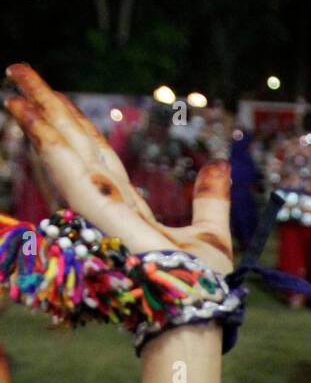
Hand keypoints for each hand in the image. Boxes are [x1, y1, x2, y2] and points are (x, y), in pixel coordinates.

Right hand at [5, 63, 231, 275]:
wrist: (194, 314)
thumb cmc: (198, 287)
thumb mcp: (211, 232)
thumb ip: (210, 199)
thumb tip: (218, 164)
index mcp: (127, 209)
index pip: (96, 155)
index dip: (75, 123)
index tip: (54, 95)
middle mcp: (106, 206)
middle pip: (73, 144)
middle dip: (46, 106)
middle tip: (17, 69)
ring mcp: (99, 211)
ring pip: (64, 153)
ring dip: (38, 119)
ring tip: (13, 89)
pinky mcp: (99, 215)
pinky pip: (69, 171)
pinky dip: (49, 144)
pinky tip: (29, 116)